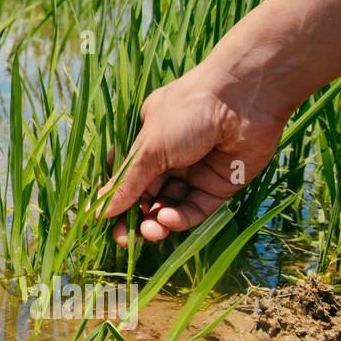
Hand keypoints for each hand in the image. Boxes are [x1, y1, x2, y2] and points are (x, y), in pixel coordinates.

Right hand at [100, 65, 288, 246]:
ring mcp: (194, 173)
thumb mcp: (149, 149)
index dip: (115, 200)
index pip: (126, 179)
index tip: (103, 221)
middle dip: (135, 218)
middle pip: (147, 197)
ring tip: (150, 231)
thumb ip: (127, 184)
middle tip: (126, 240)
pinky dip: (181, 218)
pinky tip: (168, 219)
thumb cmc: (187, 112)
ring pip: (170, 206)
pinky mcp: (219, 186)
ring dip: (157, 222)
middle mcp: (169, 159)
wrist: (243, 99)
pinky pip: (196, 209)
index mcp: (147, 143)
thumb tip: (96, 211)